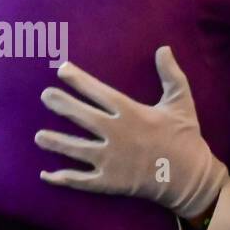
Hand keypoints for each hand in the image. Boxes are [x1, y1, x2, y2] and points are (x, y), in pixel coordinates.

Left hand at [34, 46, 227, 219]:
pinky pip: (81, 181)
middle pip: (82, 117)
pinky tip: (45, 175)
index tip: (62, 70)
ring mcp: (111, 160)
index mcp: (132, 113)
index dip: (79, 80)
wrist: (191, 180)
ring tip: (38, 136)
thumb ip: (171, 75)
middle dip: (62, 105)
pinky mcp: (110, 182)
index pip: (99, 92)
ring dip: (55, 142)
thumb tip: (163, 48)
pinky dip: (62, 179)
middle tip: (45, 96)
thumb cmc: (186, 139)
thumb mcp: (182, 103)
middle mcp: (117, 135)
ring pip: (76, 149)